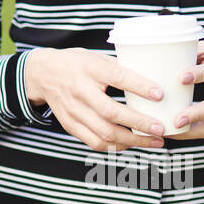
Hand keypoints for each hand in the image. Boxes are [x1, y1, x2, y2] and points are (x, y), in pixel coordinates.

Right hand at [23, 47, 166, 151]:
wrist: (42, 74)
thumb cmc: (77, 64)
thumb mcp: (96, 57)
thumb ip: (120, 68)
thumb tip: (153, 80)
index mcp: (90, 68)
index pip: (117, 77)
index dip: (139, 86)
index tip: (160, 95)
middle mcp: (80, 91)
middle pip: (111, 112)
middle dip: (139, 123)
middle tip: (161, 128)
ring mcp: (73, 111)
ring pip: (104, 132)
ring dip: (133, 141)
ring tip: (154, 141)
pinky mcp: (70, 125)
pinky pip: (95, 142)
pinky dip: (116, 146)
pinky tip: (131, 144)